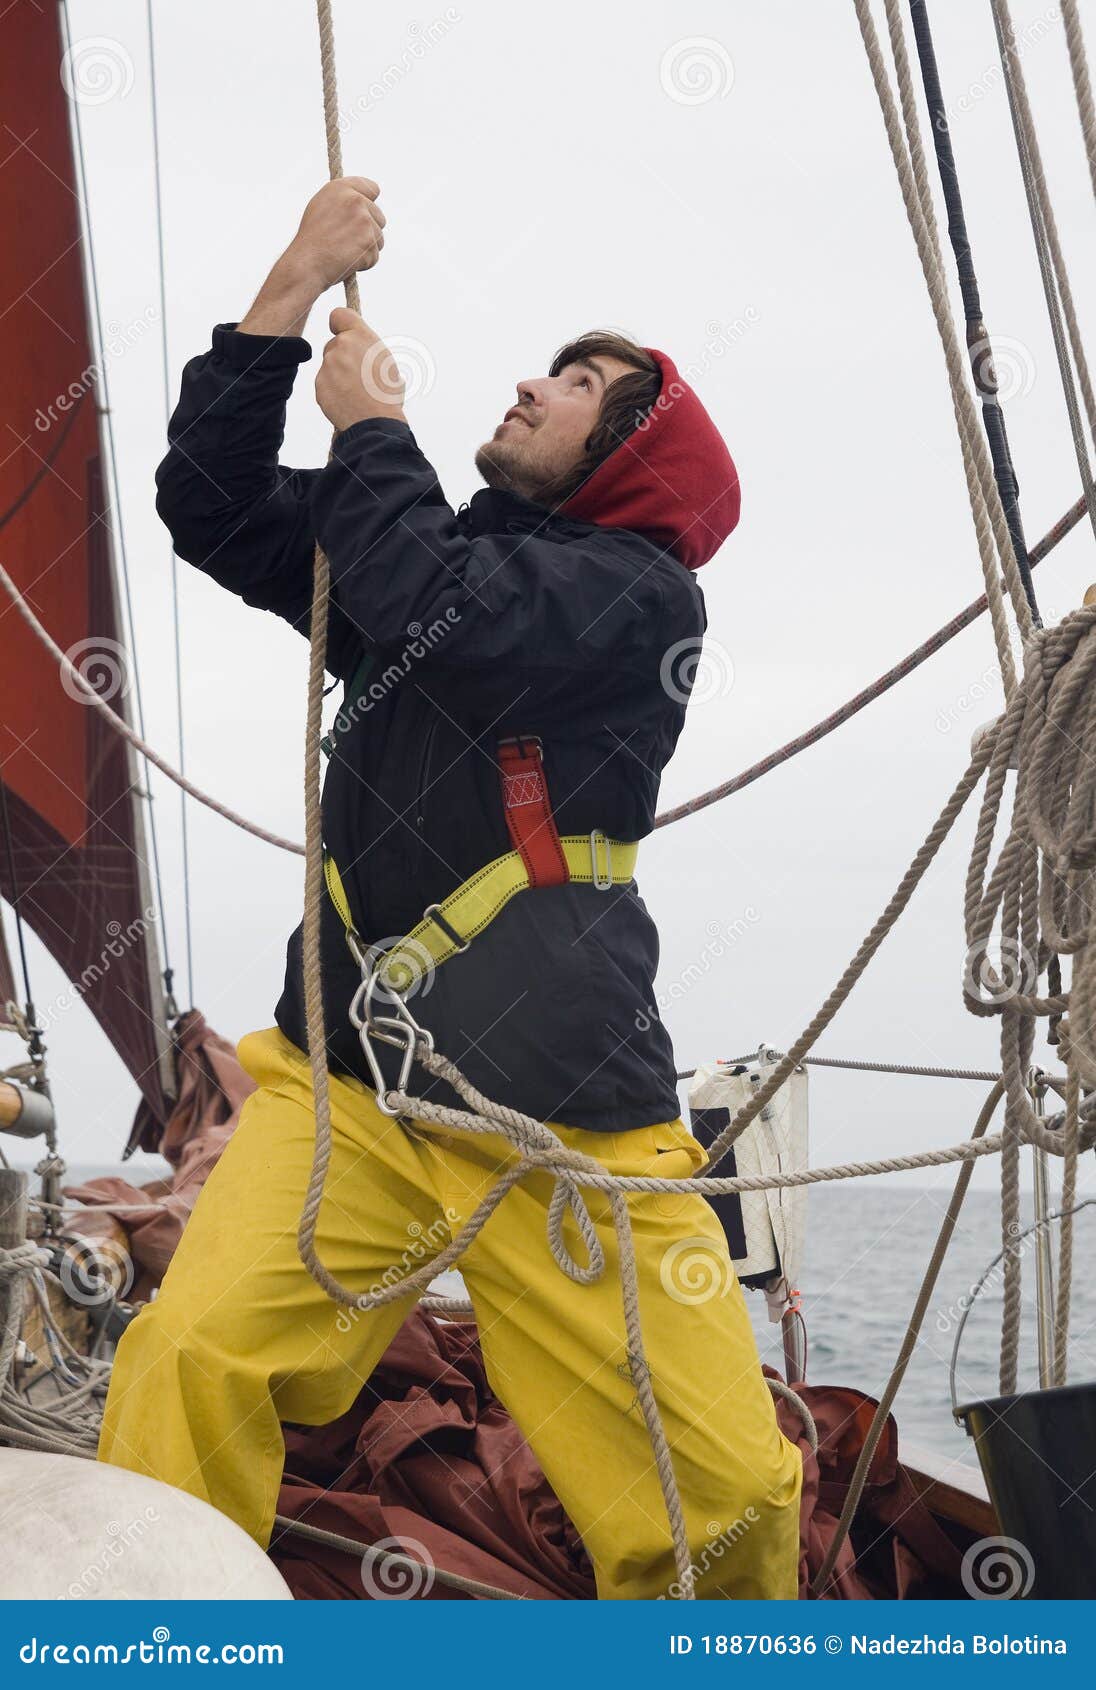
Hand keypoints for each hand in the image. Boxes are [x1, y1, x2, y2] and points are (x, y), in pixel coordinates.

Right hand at [237, 179, 384, 337]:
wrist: (306, 264)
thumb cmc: (311, 240)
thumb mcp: (321, 208)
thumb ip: (343, 201)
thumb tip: (365, 201)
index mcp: (341, 188)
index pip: (372, 188)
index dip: (370, 202)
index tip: (365, 213)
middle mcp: (355, 199)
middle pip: (379, 217)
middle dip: (368, 231)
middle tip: (346, 241)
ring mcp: (364, 220)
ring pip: (379, 238)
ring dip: (366, 249)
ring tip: (344, 251)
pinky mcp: (369, 241)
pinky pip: (374, 256)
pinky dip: (364, 263)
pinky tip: (346, 261)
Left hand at [316, 307, 407, 432]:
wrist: (376, 422)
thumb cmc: (387, 394)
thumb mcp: (386, 363)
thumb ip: (369, 351)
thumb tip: (364, 353)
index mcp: (361, 336)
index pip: (338, 315)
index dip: (338, 323)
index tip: (341, 331)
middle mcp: (341, 346)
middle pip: (333, 345)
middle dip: (342, 357)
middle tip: (359, 376)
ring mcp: (328, 366)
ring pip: (329, 365)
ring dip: (338, 375)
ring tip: (356, 392)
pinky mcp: (319, 384)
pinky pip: (324, 383)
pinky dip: (333, 391)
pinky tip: (347, 401)